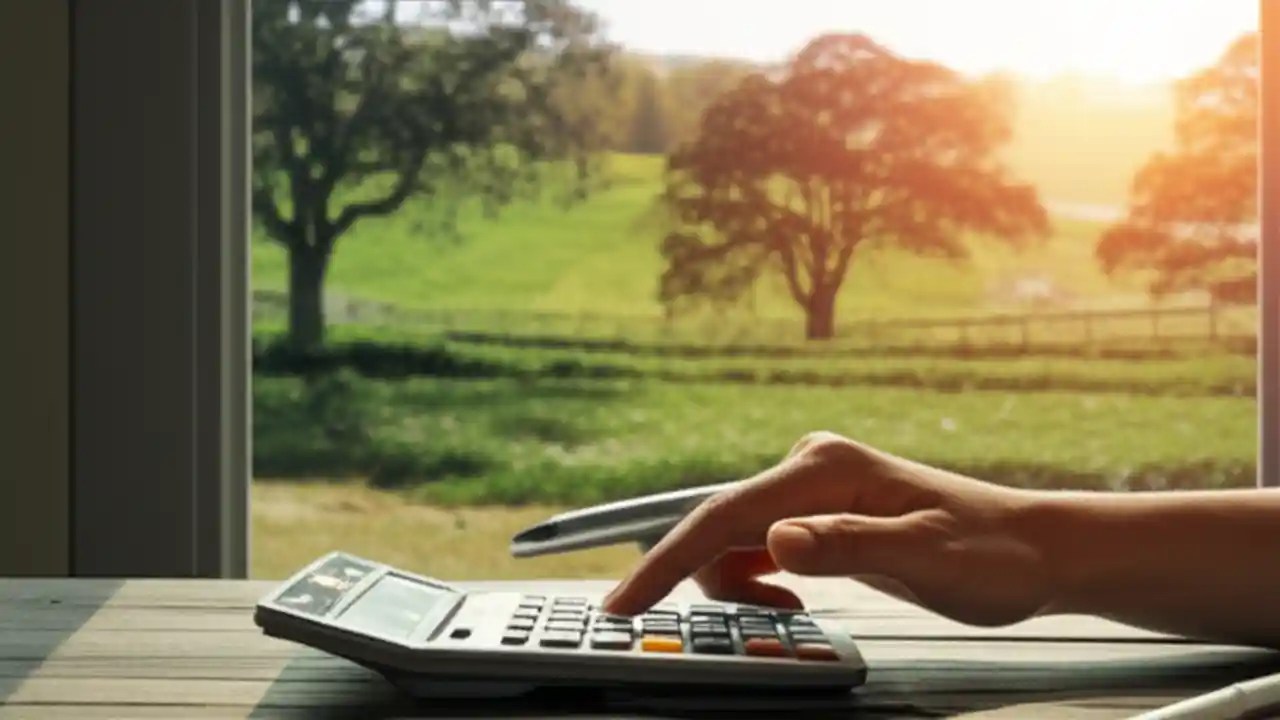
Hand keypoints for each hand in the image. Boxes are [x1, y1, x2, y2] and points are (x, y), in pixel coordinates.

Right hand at [602, 432, 1052, 626]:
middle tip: (714, 624)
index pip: (723, 515)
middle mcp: (809, 468)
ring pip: (729, 541)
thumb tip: (774, 541)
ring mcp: (810, 490)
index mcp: (824, 468)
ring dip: (734, 587)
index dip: (665, 562)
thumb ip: (846, 546)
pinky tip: (788, 600)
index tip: (623, 604)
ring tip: (786, 612)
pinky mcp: (816, 513)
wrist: (1030, 550)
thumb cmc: (990, 554)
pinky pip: (753, 547)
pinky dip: (752, 582)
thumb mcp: (925, 558)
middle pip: (716, 526)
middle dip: (696, 580)